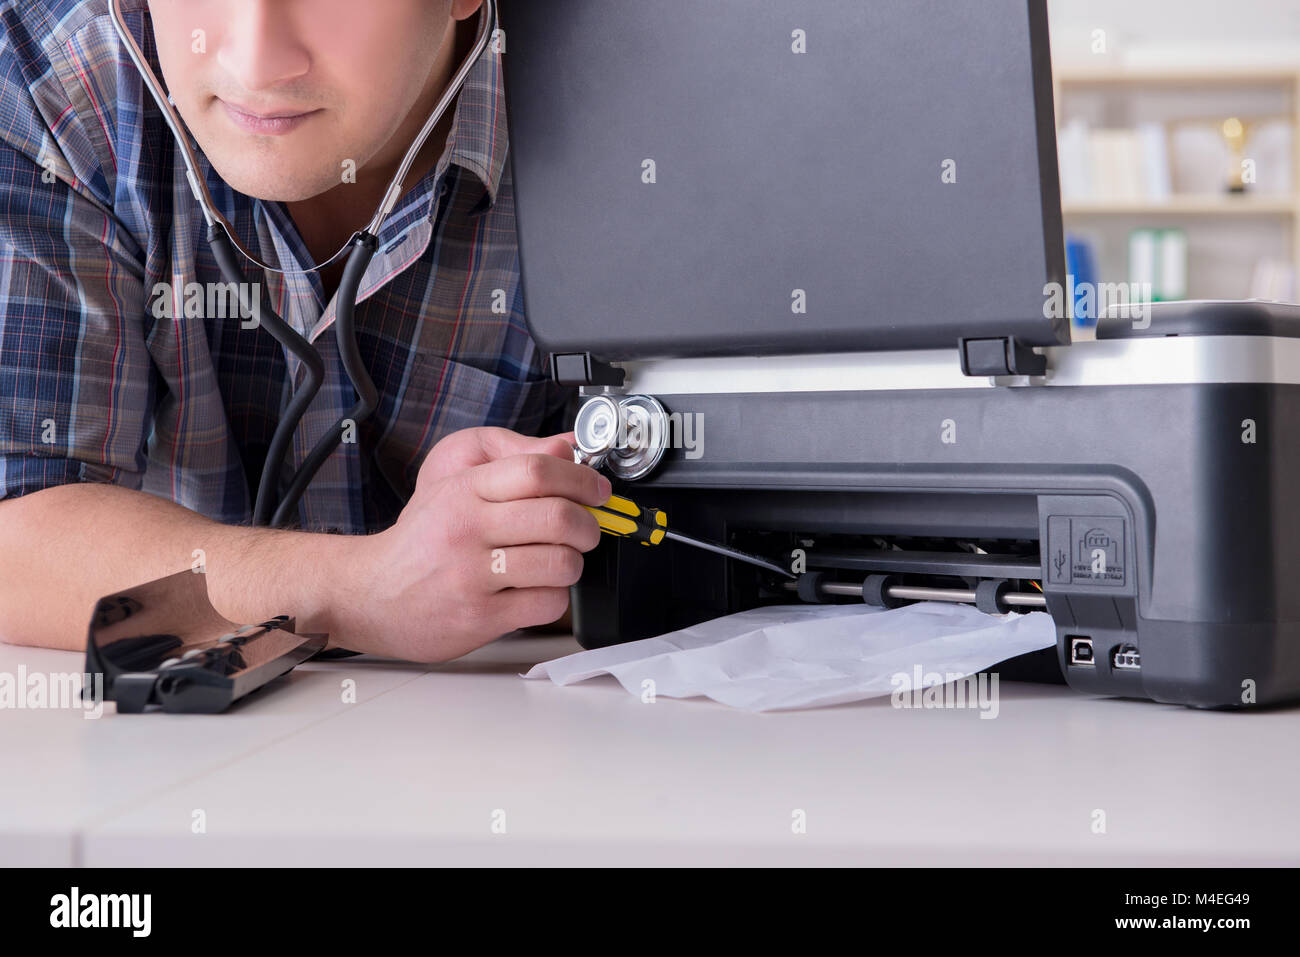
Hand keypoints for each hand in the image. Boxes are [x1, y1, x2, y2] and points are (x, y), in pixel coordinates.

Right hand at [336, 427, 609, 660]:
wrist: (368, 594)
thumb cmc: (420, 544)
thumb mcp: (453, 490)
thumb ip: (510, 466)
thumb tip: (567, 449)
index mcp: (465, 491)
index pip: (537, 470)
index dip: (581, 478)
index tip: (596, 490)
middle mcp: (468, 529)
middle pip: (558, 516)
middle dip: (588, 526)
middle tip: (586, 531)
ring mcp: (473, 575)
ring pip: (560, 563)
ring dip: (573, 565)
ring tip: (559, 564)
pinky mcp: (479, 616)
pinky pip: (546, 603)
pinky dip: (555, 598)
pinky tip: (539, 591)